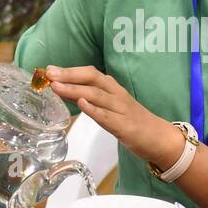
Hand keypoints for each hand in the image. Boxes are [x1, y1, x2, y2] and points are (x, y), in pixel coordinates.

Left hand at [45, 65, 179, 164]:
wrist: (158, 137)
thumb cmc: (131, 120)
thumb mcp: (110, 105)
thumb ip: (90, 97)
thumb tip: (64, 90)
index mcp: (113, 88)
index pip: (90, 73)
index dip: (70, 70)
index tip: (49, 70)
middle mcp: (117, 94)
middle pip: (92, 79)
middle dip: (69, 75)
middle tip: (49, 74)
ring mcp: (121, 110)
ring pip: (97, 95)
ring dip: (75, 89)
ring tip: (57, 86)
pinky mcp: (125, 127)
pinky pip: (107, 117)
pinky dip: (94, 110)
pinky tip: (81, 104)